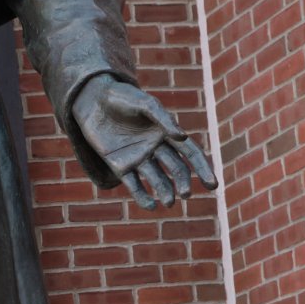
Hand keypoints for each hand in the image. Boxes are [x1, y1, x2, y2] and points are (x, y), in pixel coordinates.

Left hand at [70, 73, 216, 210]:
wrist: (92, 100)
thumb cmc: (121, 97)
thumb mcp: (144, 104)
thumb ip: (163, 119)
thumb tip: (183, 137)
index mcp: (167, 132)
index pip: (190, 153)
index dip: (202, 169)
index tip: (212, 185)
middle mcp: (155, 147)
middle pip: (176, 169)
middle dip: (182, 182)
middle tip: (185, 194)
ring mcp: (138, 158)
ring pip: (157, 179)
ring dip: (165, 191)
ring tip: (168, 203)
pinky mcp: (120, 165)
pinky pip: (134, 184)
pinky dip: (142, 197)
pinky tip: (151, 206)